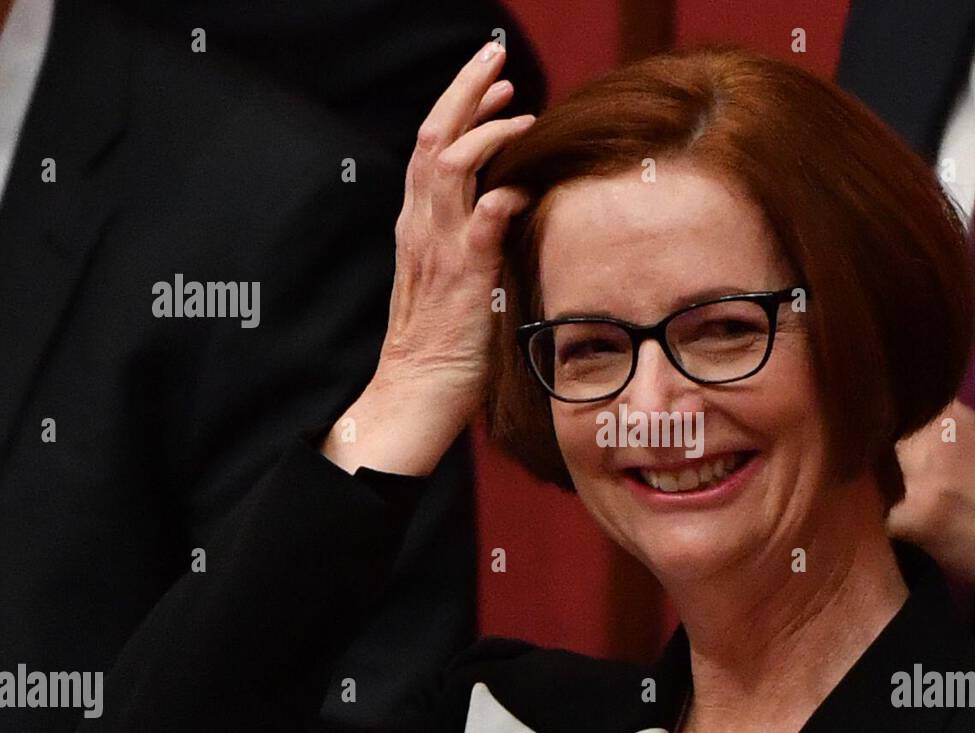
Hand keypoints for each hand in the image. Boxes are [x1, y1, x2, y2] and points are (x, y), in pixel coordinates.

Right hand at [323, 40, 533, 475]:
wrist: (414, 396)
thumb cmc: (439, 345)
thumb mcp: (451, 278)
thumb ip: (467, 239)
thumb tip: (503, 206)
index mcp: (418, 225)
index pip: (431, 146)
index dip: (460, 106)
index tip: (495, 82)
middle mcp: (421, 228)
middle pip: (433, 137)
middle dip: (464, 90)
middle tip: (495, 56)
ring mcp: (438, 250)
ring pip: (447, 167)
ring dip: (485, 132)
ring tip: (518, 109)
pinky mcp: (462, 280)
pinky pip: (478, 227)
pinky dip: (498, 199)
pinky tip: (521, 184)